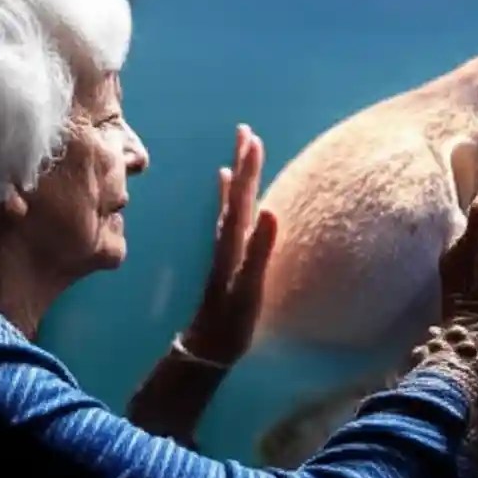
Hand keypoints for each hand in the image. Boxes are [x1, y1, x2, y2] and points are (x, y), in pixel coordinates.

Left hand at [180, 124, 278, 365]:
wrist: (207, 347)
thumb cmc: (232, 323)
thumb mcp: (248, 289)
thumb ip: (258, 252)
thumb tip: (269, 211)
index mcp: (234, 244)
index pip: (244, 200)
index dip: (250, 170)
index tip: (253, 138)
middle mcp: (228, 241)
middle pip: (238, 195)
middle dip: (244, 163)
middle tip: (246, 130)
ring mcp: (226, 249)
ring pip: (234, 204)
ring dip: (239, 176)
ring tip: (241, 150)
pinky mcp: (227, 259)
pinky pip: (229, 220)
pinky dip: (229, 199)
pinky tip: (225, 186)